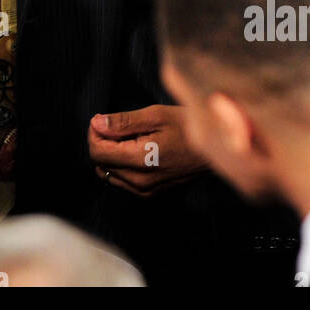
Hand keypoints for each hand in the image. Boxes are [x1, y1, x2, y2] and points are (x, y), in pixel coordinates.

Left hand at [88, 104, 207, 196]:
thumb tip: (96, 124)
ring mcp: (145, 191)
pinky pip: (123, 181)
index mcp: (139, 160)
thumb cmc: (187, 127)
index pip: (97, 152)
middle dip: (103, 142)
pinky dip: (122, 166)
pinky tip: (138, 152)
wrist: (215, 149)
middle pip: (101, 163)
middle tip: (120, 127)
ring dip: (112, 155)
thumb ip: (123, 122)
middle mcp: (140, 182)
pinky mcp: (151, 194)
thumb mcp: (156, 115)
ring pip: (109, 174)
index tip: (103, 120)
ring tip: (131, 139)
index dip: (94, 133)